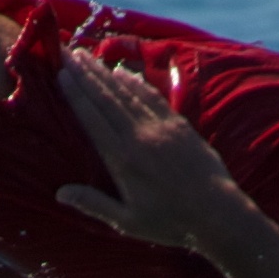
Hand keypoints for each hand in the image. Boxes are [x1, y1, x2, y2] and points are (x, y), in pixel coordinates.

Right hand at [53, 48, 248, 255]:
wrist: (219, 214)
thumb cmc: (171, 224)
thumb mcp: (127, 222)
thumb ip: (93, 204)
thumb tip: (60, 193)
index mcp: (123, 159)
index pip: (92, 119)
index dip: (76, 94)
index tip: (61, 73)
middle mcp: (140, 137)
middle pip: (107, 99)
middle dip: (86, 74)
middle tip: (69, 53)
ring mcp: (162, 128)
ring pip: (128, 94)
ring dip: (106, 73)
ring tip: (89, 57)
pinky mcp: (181, 126)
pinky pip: (153, 98)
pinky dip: (137, 84)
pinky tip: (125, 73)